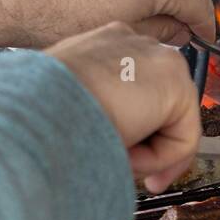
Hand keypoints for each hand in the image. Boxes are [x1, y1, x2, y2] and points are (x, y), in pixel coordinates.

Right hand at [48, 22, 200, 193]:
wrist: (37, 105)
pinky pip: (183, 140)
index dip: (138, 131)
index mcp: (108, 45)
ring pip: (174, 127)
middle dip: (153, 150)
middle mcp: (137, 45)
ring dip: (148, 157)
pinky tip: (125, 154)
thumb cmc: (39, 109)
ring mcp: (160, 60)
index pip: (139, 91)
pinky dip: (158, 160)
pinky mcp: (177, 84)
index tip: (124, 157)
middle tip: (135, 175)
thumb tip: (119, 141)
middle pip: (165, 109)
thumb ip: (100, 111)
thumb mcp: (70, 104)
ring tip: (114, 158)